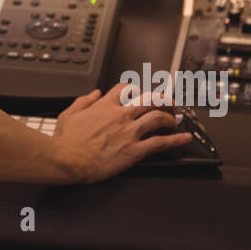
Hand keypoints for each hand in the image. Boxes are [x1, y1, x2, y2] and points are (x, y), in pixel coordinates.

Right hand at [51, 84, 191, 182]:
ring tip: (175, 120)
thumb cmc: (66, 142)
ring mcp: (129, 132)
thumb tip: (94, 93)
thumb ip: (83, 101)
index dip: (134, 89)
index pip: (125, 89)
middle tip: (168, 104)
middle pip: (148, 100)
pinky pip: (160, 142)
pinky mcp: (134, 150)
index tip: (139, 93)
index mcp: (104, 106)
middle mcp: (120, 115)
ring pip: (157, 118)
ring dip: (169, 118)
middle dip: (161, 101)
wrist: (68, 160)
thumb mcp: (69, 114)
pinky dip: (175, 140)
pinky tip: (184, 138)